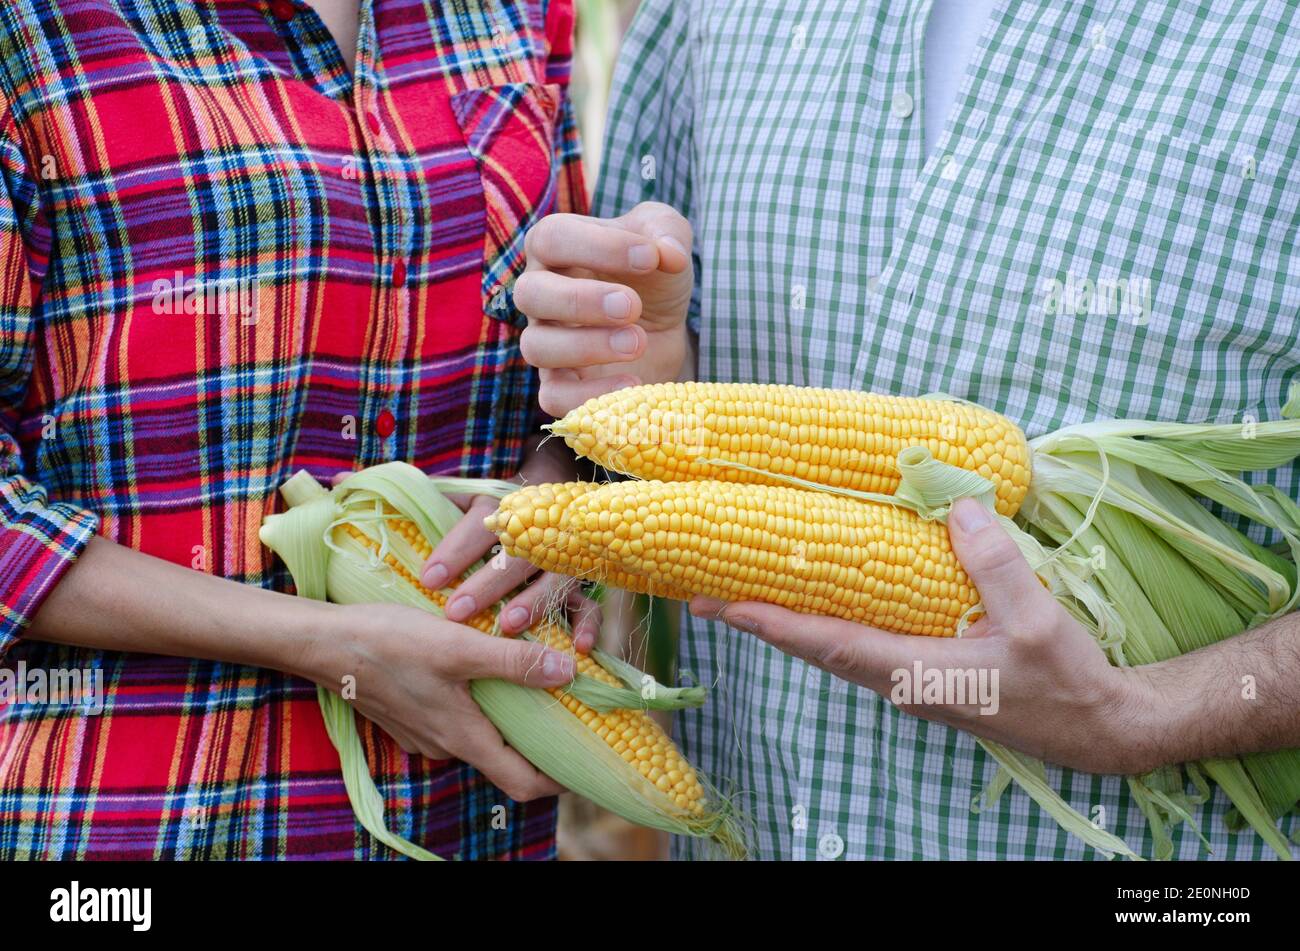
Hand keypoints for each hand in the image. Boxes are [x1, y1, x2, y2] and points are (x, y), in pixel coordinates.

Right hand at [318, 602, 574, 800]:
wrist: (323, 642)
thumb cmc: (389, 643)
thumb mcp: (459, 646)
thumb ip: (514, 662)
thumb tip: (567, 674)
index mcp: (463, 738)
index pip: (523, 783)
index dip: (559, 781)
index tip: (587, 763)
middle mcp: (445, 746)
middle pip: (505, 760)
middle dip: (538, 741)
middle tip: (570, 711)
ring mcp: (424, 734)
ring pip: (479, 736)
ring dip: (506, 718)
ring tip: (533, 683)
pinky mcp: (408, 717)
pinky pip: (455, 720)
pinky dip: (477, 705)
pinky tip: (484, 673)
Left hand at [418, 440, 602, 651]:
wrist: (545, 505)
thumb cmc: (484, 516)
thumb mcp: (458, 500)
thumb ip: (432, 505)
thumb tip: (391, 497)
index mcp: (500, 508)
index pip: (477, 525)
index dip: (455, 551)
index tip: (429, 579)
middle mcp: (536, 530)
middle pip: (515, 554)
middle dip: (487, 584)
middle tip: (457, 611)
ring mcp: (562, 557)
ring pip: (553, 577)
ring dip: (533, 601)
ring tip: (508, 626)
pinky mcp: (578, 584)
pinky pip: (589, 604)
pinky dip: (587, 625)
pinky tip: (579, 647)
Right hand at [514, 201, 693, 416]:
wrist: (664, 325)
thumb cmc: (651, 272)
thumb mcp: (666, 236)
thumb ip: (667, 231)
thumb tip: (667, 255)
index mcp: (554, 249)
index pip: (550, 238)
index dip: (597, 246)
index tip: (649, 257)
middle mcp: (540, 295)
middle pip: (529, 294)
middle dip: (581, 301)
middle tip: (633, 306)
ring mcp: (545, 343)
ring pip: (536, 347)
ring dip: (587, 346)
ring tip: (638, 342)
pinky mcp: (560, 386)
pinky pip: (553, 398)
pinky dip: (590, 396)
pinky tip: (634, 384)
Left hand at [690, 498, 1158, 774]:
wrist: (1100, 728)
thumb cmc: (1067, 684)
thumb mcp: (1036, 622)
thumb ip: (995, 567)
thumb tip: (956, 506)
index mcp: (916, 673)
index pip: (827, 644)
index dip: (772, 623)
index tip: (721, 604)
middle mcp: (901, 681)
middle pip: (816, 648)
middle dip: (762, 620)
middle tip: (708, 594)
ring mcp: (913, 681)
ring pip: (836, 649)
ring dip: (791, 622)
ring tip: (749, 591)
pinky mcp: (929, 675)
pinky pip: (864, 645)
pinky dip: (831, 623)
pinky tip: (827, 599)